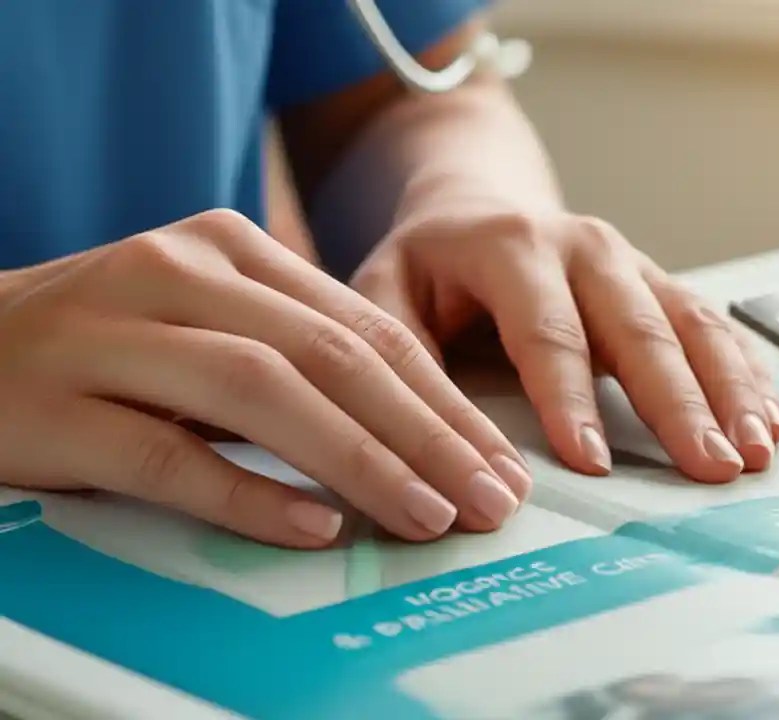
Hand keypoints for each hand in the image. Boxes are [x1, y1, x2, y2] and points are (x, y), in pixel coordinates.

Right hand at [0, 210, 531, 548]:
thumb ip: (299, 356)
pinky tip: (311, 527)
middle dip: (426, 434)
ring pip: (263, 393)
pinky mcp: (56, 404)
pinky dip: (246, 492)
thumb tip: (421, 439)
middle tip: (487, 500)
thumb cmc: (109, 347)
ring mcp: (113, 334)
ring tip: (425, 516)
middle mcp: (178, 274)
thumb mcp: (210, 325)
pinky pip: (166, 453)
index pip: (368, 327)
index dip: (445, 401)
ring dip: (358, 460)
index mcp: (232, 250)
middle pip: (333, 356)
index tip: (500, 461)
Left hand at [350, 208, 778, 483]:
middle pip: (638, 328)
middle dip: (678, 403)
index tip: (593, 464)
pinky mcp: (660, 284)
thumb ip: (403, 356)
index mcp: (511, 245)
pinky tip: (769, 420)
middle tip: (710, 467)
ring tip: (755, 452)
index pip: (546, 329)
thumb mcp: (385, 293)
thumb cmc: (430, 264)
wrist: (479, 203)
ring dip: (730, 390)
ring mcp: (633, 263)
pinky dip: (745, 373)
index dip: (569, 398)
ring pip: (691, 323)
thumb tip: (435, 445)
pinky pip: (714, 325)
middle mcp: (585, 246)